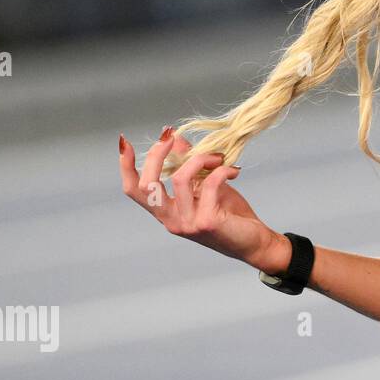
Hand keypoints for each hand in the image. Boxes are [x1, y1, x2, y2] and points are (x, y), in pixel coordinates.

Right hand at [118, 126, 284, 270]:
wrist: (255, 242)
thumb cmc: (230, 215)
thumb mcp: (206, 186)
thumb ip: (189, 166)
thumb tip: (177, 139)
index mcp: (166, 212)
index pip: (134, 191)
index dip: (125, 167)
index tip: (124, 142)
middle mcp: (171, 220)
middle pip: (147, 185)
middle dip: (156, 154)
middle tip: (172, 136)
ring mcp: (187, 223)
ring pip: (180, 178)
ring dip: (200, 159)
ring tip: (218, 157)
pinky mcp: (207, 222)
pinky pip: (209, 183)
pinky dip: (222, 170)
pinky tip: (233, 171)